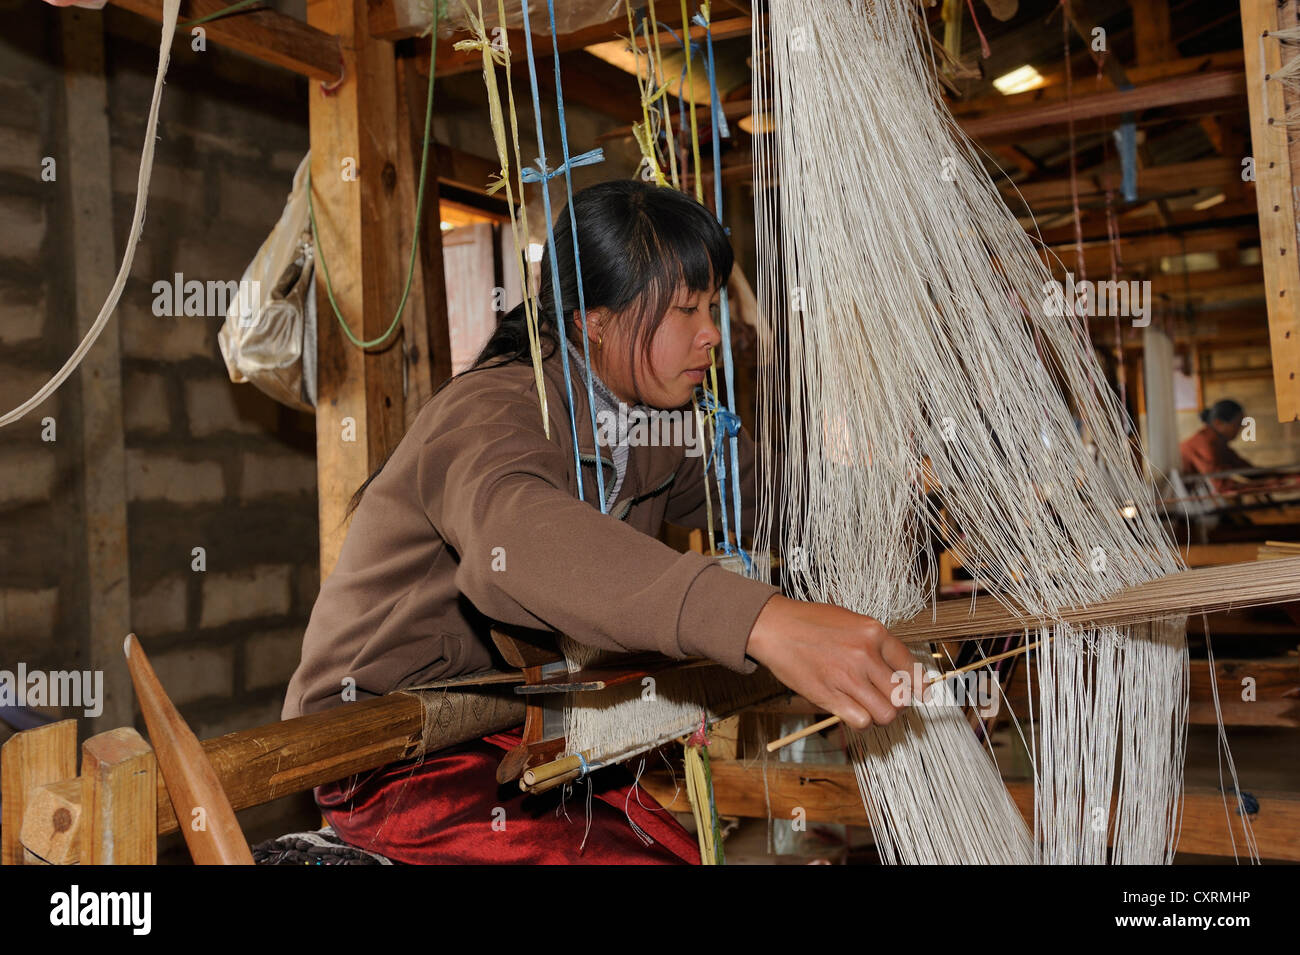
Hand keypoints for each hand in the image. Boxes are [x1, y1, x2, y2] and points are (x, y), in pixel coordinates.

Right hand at [745, 594, 914, 730]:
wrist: (775, 627)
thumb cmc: (810, 622)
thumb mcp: (851, 621)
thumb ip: (875, 643)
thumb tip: (897, 669)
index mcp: (874, 632)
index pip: (911, 667)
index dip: (919, 686)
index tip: (921, 694)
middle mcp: (866, 655)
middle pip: (901, 696)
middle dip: (898, 703)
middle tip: (887, 701)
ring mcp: (848, 677)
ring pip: (886, 714)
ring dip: (880, 715)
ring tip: (869, 708)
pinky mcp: (830, 696)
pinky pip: (861, 721)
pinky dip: (861, 722)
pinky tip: (852, 712)